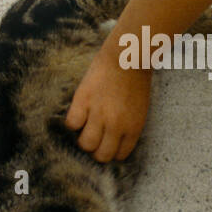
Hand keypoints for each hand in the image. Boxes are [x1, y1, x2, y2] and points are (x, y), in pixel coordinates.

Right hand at [65, 42, 151, 161]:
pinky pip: (72, 124)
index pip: (119, 155)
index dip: (111, 151)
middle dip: (97, 150)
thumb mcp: (140, 110)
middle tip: (95, 138)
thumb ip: (128, 127)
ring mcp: (99, 113)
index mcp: (134, 128)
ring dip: (83, 139)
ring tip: (85, 128)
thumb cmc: (136, 81)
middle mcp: (116, 125)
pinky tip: (79, 113)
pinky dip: (73, 122)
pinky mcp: (83, 101)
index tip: (107, 144)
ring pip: (85, 144)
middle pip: (101, 155)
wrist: (127, 56)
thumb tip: (113, 142)